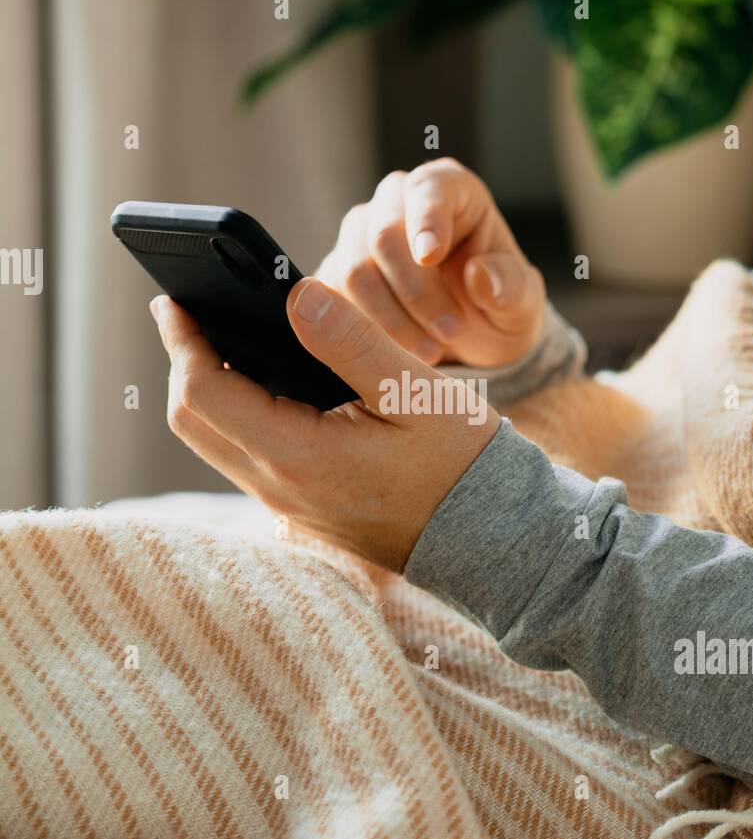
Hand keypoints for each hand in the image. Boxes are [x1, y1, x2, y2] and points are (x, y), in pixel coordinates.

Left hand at [150, 279, 499, 571]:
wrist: (493, 541)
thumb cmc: (460, 463)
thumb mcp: (414, 391)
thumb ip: (351, 341)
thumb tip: (294, 296)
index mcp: (299, 456)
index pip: (203, 393)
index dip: (181, 342)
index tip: (174, 301)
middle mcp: (280, 488)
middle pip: (191, 422)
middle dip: (181, 364)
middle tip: (188, 314)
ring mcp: (289, 505)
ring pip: (214, 443)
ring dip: (205, 391)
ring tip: (220, 341)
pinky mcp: (303, 510)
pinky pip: (246, 458)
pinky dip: (237, 415)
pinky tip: (265, 383)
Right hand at [317, 157, 546, 368]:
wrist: (472, 334)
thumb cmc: (498, 302)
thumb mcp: (522, 300)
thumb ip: (510, 285)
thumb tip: (478, 274)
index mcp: (449, 190)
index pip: (428, 189)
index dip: (426, 219)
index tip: (430, 255)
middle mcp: (397, 204)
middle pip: (383, 234)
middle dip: (416, 292)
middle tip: (451, 332)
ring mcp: (360, 237)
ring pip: (353, 270)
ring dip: (390, 319)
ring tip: (432, 351)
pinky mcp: (336, 274)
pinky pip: (333, 300)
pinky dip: (363, 331)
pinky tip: (397, 352)